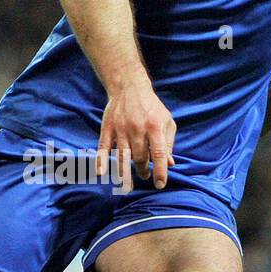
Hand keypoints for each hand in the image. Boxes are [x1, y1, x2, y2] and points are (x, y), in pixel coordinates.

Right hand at [96, 78, 175, 192]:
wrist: (129, 87)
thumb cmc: (151, 108)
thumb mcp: (166, 121)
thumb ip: (168, 143)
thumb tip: (169, 164)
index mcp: (155, 126)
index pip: (158, 153)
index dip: (160, 171)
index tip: (160, 184)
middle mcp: (137, 128)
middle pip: (139, 157)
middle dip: (142, 170)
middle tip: (144, 175)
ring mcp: (121, 128)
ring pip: (123, 156)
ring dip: (125, 173)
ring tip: (128, 183)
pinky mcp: (108, 128)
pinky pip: (103, 147)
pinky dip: (101, 161)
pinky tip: (101, 173)